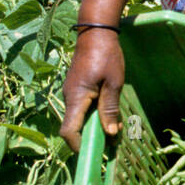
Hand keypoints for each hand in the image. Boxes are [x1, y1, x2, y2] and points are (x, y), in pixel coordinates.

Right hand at [59, 30, 125, 152]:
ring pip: (80, 118)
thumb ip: (110, 108)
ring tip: (116, 127)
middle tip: (113, 143)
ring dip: (95, 126)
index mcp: (76, 97)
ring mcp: (72, 93)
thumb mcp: (113, 82)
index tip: (95, 152)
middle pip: (75, 127)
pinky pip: (83, 107)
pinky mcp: (77, 88)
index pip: (68, 131)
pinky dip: (94, 115)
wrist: (96, 32)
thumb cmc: (107, 55)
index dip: (78, 146)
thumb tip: (110, 133)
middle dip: (92, 138)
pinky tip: (110, 114)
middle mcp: (70, 97)